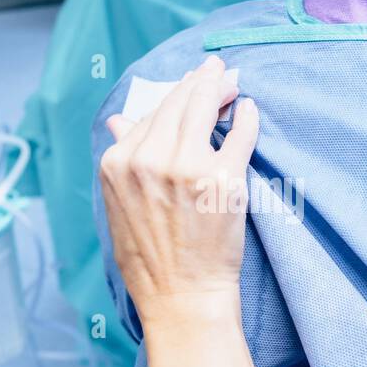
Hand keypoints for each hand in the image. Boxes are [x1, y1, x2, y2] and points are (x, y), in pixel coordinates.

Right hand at [99, 56, 258, 327]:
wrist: (181, 297)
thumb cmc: (152, 257)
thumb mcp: (121, 205)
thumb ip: (123, 157)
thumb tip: (120, 120)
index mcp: (117, 163)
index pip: (151, 114)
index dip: (176, 94)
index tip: (193, 82)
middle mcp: (148, 160)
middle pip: (179, 104)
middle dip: (200, 81)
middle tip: (218, 69)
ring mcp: (186, 168)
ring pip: (205, 110)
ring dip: (221, 89)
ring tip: (232, 82)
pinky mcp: (222, 180)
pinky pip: (239, 134)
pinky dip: (246, 118)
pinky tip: (249, 109)